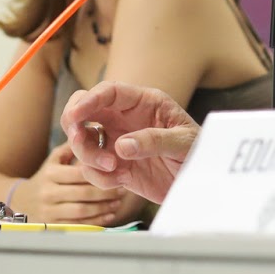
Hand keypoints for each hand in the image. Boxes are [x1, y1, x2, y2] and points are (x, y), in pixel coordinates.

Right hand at [14, 142, 126, 224]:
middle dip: (106, 192)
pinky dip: (97, 221)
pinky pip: (78, 225)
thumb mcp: (55, 158)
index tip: (119, 172)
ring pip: (82, 211)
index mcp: (50, 173)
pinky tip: (110, 214)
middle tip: (123, 189)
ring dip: (104, 207)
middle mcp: (48, 193)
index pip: (79, 173)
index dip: (101, 173)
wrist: (22, 201)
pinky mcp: (53, 226)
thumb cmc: (47, 176)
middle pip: (83, 193)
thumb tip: (97, 132)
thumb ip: (74, 147)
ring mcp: (49, 211)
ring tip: (119, 202)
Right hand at [60, 81, 200, 203]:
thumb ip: (155, 140)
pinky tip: (121, 181)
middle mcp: (125, 119)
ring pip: (83, 141)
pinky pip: (92, 169)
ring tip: (113, 169)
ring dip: (88, 157)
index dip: (89, 100)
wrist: (201, 180)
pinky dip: (99, 178)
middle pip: (85, 109)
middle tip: (77, 138)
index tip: (76, 115)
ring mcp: (117, 141)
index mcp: (144, 103)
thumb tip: (121, 146)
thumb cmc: (198, 151)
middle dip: (73, 122)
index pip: (110, 92)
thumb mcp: (184, 142)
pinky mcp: (115, 165)